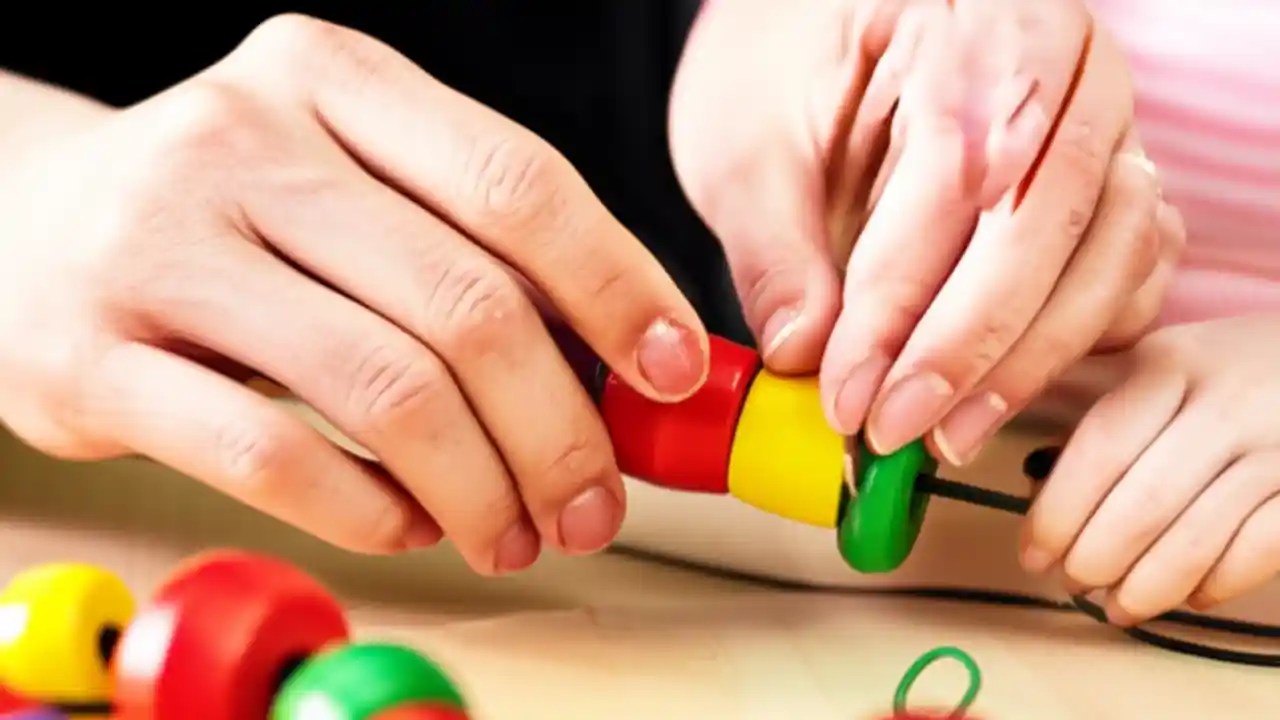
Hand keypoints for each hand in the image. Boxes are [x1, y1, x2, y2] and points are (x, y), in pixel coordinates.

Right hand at [0, 15, 708, 573]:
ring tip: (518, 530)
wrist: (18, 223)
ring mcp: (161, 244)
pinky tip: (411, 523)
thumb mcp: (342, 182)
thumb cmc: (226, 214)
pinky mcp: (96, 359)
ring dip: (482, 487)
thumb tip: (624, 362)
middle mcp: (244, 139)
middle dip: (561, 426)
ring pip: (385, 389)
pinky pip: (275, 456)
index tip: (676, 373)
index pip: (517, 183)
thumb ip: (466, 248)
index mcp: (331, 76)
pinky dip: (371, 510)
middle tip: (597, 499)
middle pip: (467, 302)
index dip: (618, 286)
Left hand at [669, 0, 1182, 463]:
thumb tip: (804, 355)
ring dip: (1028, 359)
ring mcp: (1102, 128)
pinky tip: (1001, 393)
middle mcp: (1063, 66)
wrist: (819, 37)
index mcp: (972, 20)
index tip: (849, 387)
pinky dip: (1078, 342)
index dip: (901, 298)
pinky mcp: (1111, 189)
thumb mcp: (742, 144)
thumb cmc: (783, 68)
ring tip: (946, 431)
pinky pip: (1133, 272)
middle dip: (968, 344)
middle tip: (895, 424)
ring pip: (1110, 251)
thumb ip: (773, 247)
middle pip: (1048, 216)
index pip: (951, 171)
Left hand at [1022, 316, 1279, 623]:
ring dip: (1145, 587)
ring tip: (1116, 606)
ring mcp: (1278, 449)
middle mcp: (1226, 402)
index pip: (1099, 449)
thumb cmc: (1225, 369)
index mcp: (1169, 363)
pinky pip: (1257, 555)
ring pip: (1197, 539)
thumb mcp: (1159, 359)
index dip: (1057, 512)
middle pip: (1143, 503)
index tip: (1030, 552)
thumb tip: (1005, 454)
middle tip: (1070, 581)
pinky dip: (1214, 585)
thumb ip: (1093, 398)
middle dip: (1094, 558)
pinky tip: (1186, 596)